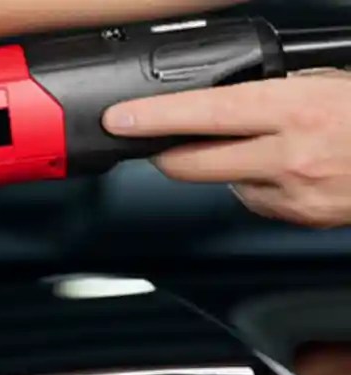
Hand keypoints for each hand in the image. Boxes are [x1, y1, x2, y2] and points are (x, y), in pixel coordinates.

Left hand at [104, 72, 350, 228]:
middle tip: (154, 139)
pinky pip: (250, 199)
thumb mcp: (328, 82)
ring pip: (219, 182)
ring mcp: (291, 193)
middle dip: (164, 153)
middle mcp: (289, 156)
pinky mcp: (296, 217)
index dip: (154, 118)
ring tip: (257, 143)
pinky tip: (280, 166)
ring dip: (219, 166)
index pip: (204, 114)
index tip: (122, 118)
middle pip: (190, 164)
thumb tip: (220, 97)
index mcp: (296, 111)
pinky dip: (251, 182)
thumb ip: (273, 92)